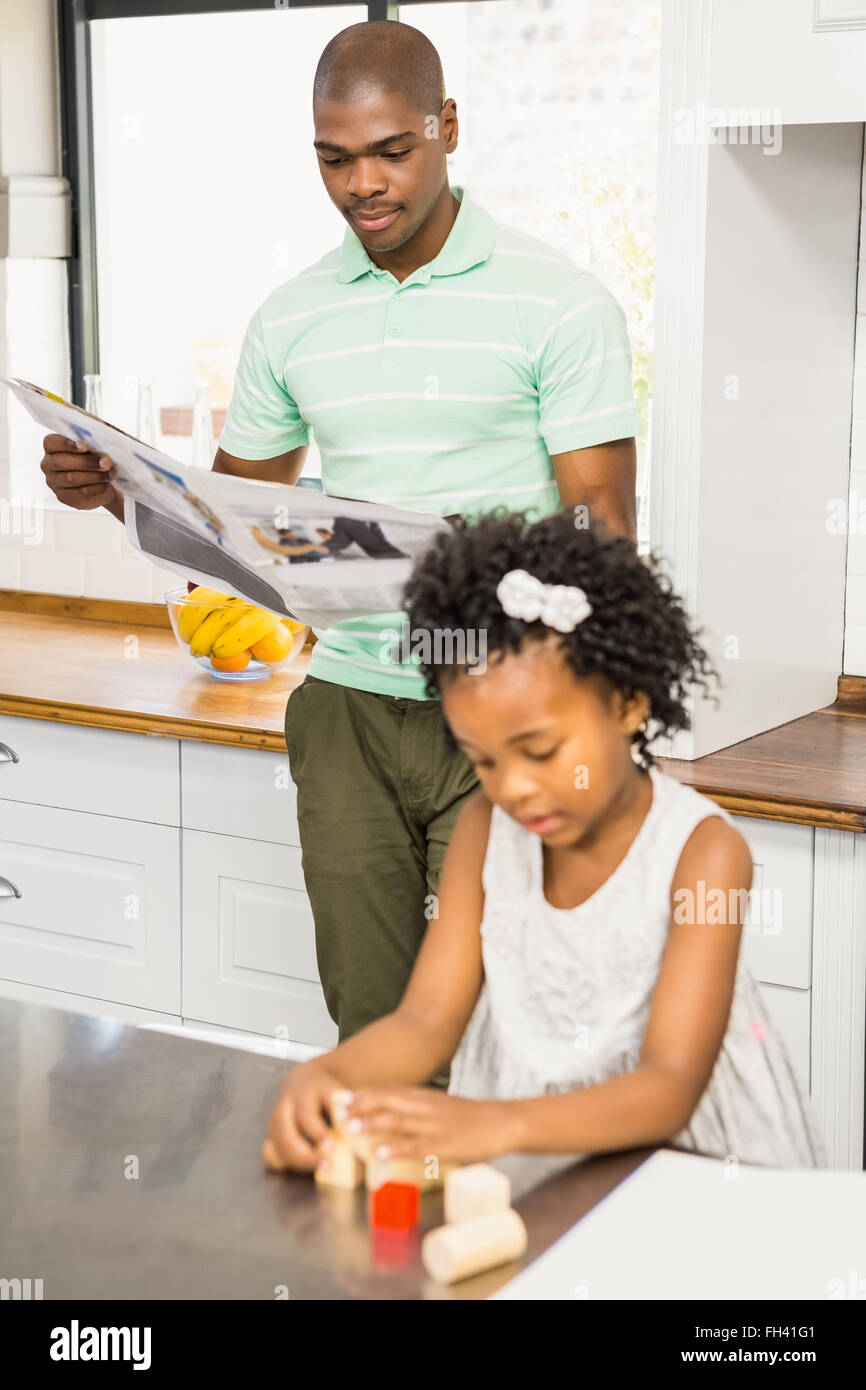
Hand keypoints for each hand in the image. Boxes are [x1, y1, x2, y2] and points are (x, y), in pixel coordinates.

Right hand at [40, 433, 119, 512]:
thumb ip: (91, 446)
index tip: (84, 446)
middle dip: (86, 462)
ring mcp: (54, 483)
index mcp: (51, 448)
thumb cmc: (93, 460)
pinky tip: (106, 485)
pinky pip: (80, 493)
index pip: (51, 442)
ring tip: (109, 473)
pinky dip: (96, 488)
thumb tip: (101, 448)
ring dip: (94, 476)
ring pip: (71, 478)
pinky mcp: (64, 497)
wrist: (100, 483)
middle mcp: (48, 465)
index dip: (66, 444)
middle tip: (105, 463)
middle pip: (61, 462)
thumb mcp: (91, 450)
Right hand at [261, 1060, 345, 1173]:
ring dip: (296, 1162)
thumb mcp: (340, 1092)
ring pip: (276, 1145)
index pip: (307, 1115)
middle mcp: (286, 1106)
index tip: (330, 1146)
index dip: (317, 1133)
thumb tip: (359, 1134)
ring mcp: (275, 1120)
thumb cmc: (328, 1090)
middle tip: (326, 1165)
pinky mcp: (271, 1132)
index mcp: (304, 1093)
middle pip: (287, 1135)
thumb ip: (349, 1111)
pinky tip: (301, 1168)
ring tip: (319, 1169)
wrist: (306, 1079)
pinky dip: (283, 1163)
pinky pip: (269, 1153)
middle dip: (305, 1155)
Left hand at [337, 1086, 518, 1164]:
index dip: (363, 1094)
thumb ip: (418, 1109)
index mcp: (424, 1097)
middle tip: (337, 1111)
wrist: (502, 1122)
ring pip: (398, 1121)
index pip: (387, 1091)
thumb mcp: (441, 1106)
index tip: (340, 1097)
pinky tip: (379, 1154)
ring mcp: (434, 1125)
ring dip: (372, 1124)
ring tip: (351, 1129)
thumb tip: (392, 1116)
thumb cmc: (471, 1117)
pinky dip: (395, 1149)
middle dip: (360, 1106)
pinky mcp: (444, 1144)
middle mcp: (425, 1106)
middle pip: (387, 1101)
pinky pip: (415, 1146)